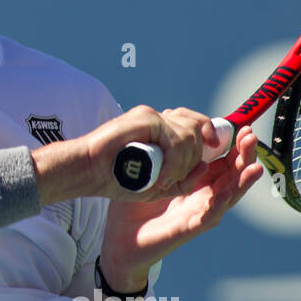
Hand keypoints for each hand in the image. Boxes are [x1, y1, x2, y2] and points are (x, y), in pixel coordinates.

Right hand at [80, 105, 225, 200]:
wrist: (88, 170)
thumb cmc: (116, 178)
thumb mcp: (156, 183)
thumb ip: (180, 177)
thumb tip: (205, 166)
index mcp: (160, 128)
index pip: (195, 122)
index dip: (209, 133)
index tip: (212, 149)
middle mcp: (158, 119)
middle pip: (197, 127)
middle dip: (194, 157)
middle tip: (172, 179)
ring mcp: (152, 117)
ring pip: (190, 134)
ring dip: (183, 163)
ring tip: (164, 180)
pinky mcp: (146, 119)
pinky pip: (176, 141)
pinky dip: (174, 162)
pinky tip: (161, 176)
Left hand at [100, 122, 264, 286]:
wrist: (120, 237)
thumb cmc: (135, 204)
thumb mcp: (151, 170)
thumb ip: (164, 146)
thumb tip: (170, 113)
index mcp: (197, 182)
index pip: (224, 162)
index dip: (235, 146)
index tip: (244, 128)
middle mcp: (203, 197)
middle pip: (232, 176)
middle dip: (244, 157)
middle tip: (251, 138)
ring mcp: (198, 213)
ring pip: (227, 196)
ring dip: (241, 181)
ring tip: (254, 167)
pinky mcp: (188, 228)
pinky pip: (208, 216)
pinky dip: (218, 205)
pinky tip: (226, 194)